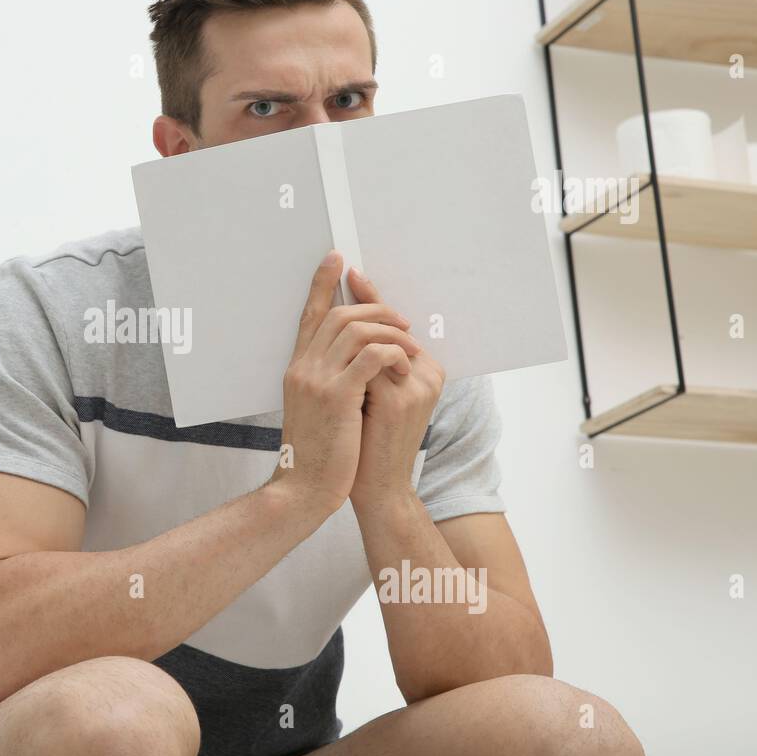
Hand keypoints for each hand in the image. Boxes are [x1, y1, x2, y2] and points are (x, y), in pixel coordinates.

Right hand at [269, 251, 421, 517]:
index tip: (337, 259)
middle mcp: (303, 368)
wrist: (303, 489)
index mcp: (297, 368)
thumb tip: (354, 364)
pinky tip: (403, 364)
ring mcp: (318, 380)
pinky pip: (370, 356)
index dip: (323, 283)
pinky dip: (393, 353)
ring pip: (357, 330)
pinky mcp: (338, 397)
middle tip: (402, 321)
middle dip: (375, 308)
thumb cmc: (317, 454)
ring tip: (410, 346)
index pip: (310, 314)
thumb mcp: (315, 410)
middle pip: (340, 315)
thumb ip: (329, 381)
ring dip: (391, 331)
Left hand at [346, 268, 444, 513]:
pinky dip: (347, 357)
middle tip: (340, 268)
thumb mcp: (368, 395)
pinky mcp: (399, 400)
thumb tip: (344, 322)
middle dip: (360, 298)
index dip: (370, 295)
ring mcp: (416, 386)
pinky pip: (367, 363)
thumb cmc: (366, 441)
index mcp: (422, 370)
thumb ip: (366, 362)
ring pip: (374, 341)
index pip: (392, 324)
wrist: (374, 487)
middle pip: (387, 325)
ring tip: (329, 307)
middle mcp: (427, 373)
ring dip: (348, 331)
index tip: (348, 268)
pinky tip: (329, 353)